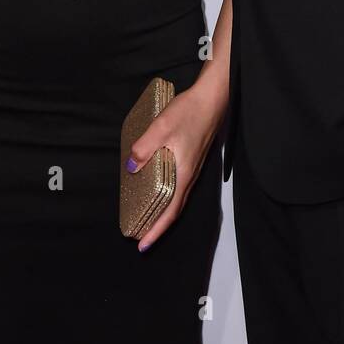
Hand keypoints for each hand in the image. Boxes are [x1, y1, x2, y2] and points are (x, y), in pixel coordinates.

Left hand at [126, 80, 224, 252]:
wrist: (212, 98)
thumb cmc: (189, 112)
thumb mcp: (161, 127)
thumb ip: (144, 148)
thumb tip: (131, 167)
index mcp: (183, 175)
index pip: (170, 213)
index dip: (156, 231)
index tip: (142, 245)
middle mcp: (190, 176)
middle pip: (175, 210)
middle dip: (158, 226)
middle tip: (141, 236)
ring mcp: (193, 168)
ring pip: (177, 199)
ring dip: (163, 212)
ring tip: (147, 217)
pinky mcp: (192, 159)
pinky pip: (179, 186)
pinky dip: (168, 196)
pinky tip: (158, 188)